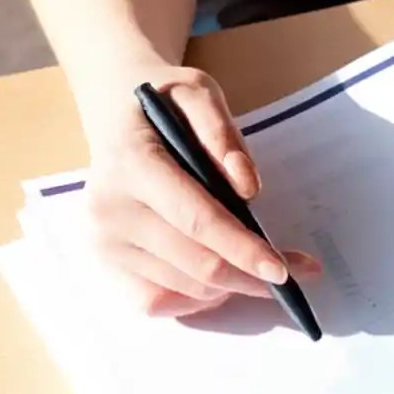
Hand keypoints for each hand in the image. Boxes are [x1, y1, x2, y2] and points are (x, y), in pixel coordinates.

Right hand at [79, 64, 319, 316]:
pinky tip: (217, 280)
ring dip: (230, 287)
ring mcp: (104, 240)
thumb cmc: (164, 103)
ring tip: (256, 270)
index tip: (282, 271)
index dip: (243, 249)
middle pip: (194, 263)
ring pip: (183, 287)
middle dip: (249, 276)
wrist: (114, 113)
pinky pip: (155, 302)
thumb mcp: (197, 92)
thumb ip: (223, 133)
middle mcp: (109, 208)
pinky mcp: (105, 261)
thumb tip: (248, 187)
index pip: (196, 220)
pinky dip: (195, 300)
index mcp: (131, 163)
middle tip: (290, 276)